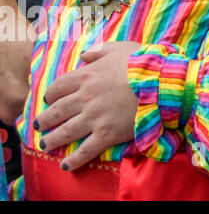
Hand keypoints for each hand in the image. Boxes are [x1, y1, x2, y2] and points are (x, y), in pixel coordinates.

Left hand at [34, 40, 142, 170]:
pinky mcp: (107, 134)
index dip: (51, 95)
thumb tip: (85, 54)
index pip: (58, 88)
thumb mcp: (121, 49)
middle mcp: (85, 98)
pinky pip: (85, 150)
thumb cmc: (144, 63)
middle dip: (44, 120)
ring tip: (45, 144)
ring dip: (52, 140)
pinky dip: (73, 160)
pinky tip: (65, 165)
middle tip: (39, 125)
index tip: (50, 100)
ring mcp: (94, 118)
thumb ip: (99, 50)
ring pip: (65, 132)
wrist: (164, 84)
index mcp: (86, 76)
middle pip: (56, 111)